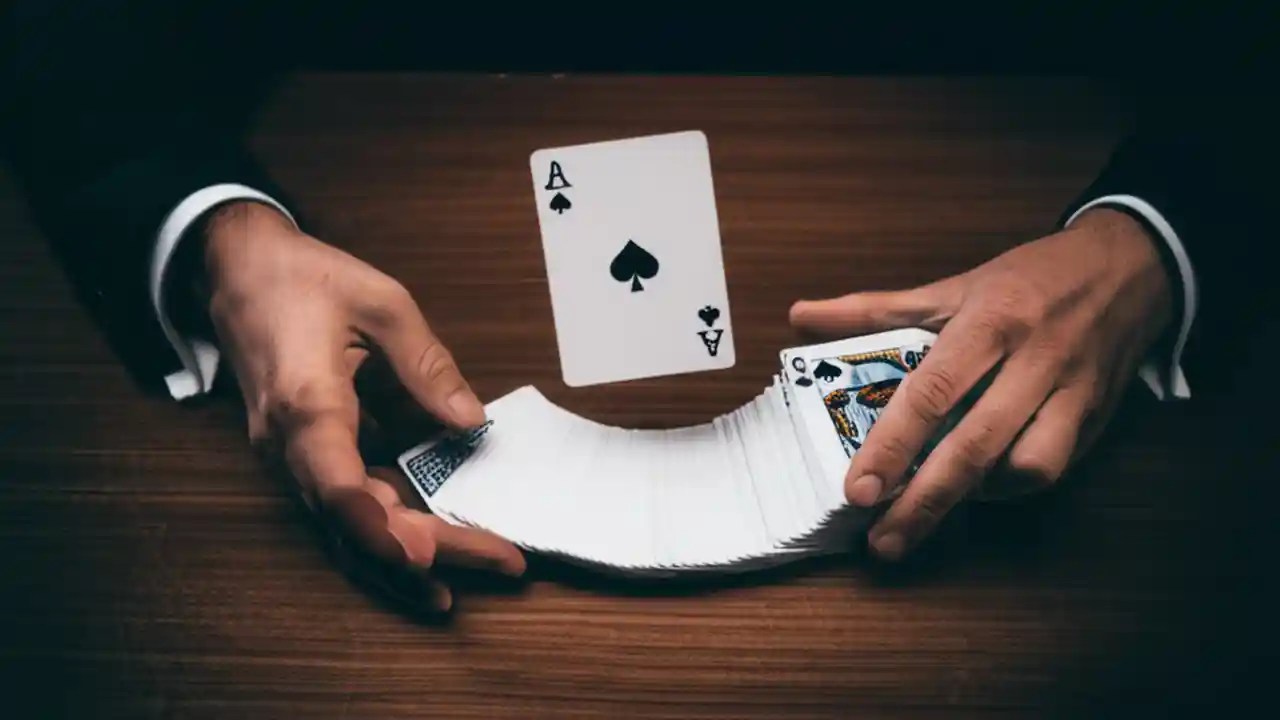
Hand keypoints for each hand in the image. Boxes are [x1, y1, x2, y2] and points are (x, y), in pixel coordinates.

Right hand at [199, 201, 524, 610]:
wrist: (237, 271)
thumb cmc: (303, 279)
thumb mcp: (381, 303)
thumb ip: (428, 364)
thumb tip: (471, 421)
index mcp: (305, 405)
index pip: (338, 490)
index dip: (382, 532)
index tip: (429, 560)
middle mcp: (289, 447)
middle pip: (358, 524)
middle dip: (432, 552)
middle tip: (505, 560)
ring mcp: (290, 459)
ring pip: (347, 532)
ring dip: (409, 561)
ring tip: (473, 574)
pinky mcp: (301, 459)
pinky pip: (343, 512)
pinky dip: (387, 537)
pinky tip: (431, 552)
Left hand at [789, 208, 1174, 560]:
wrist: (1131, 267)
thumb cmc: (1030, 279)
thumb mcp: (953, 285)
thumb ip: (874, 309)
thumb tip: (799, 318)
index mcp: (991, 320)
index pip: (933, 390)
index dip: (894, 445)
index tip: (859, 490)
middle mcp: (1035, 359)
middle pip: (976, 444)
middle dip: (926, 502)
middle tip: (883, 539)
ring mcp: (1073, 393)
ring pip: (1027, 465)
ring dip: (975, 496)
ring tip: (931, 510)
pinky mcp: (1096, 420)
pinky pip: (1053, 468)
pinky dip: (1011, 486)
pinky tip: (978, 490)